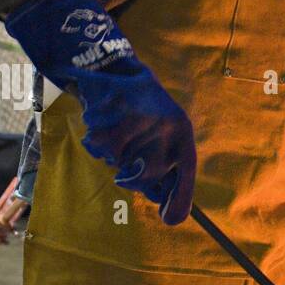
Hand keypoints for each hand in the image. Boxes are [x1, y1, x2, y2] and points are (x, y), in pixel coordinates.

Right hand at [5, 0, 196, 224]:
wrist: (109, 64)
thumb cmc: (139, 106)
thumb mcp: (161, 130)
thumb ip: (164, 165)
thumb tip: (166, 207)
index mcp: (181, 127)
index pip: (187, 168)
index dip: (180, 197)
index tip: (171, 221)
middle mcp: (163, 123)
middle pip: (146, 176)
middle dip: (134, 178)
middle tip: (128, 163)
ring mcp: (135, 120)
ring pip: (118, 163)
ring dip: (112, 156)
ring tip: (117, 131)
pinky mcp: (108, 114)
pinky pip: (98, 149)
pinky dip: (96, 143)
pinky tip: (102, 122)